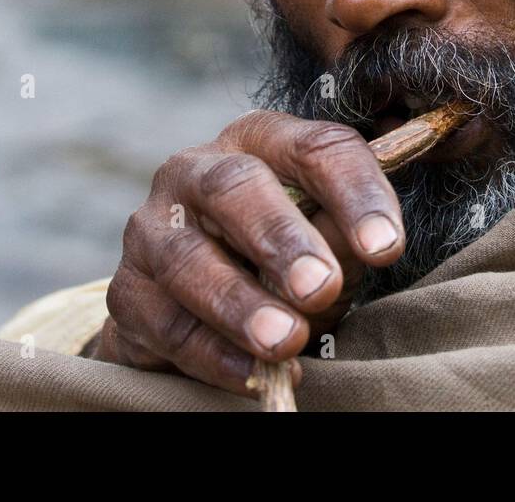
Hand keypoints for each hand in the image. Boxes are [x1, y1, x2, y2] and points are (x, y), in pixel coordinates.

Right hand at [89, 111, 405, 395]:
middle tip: (320, 285)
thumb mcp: (327, 241)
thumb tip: (370, 243)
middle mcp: (197, 170)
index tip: (387, 247)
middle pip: (235, 186)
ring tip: (286, 339)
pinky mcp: (128, 289)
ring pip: (189, 257)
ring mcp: (153, 227)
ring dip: (240, 303)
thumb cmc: (282, 259)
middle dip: (281, 238)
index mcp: (261, 141)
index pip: (315, 147)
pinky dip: (211, 352)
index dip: (355, 193)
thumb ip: (344, 237)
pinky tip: (252, 373)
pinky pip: (165, 321)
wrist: (202, 308)